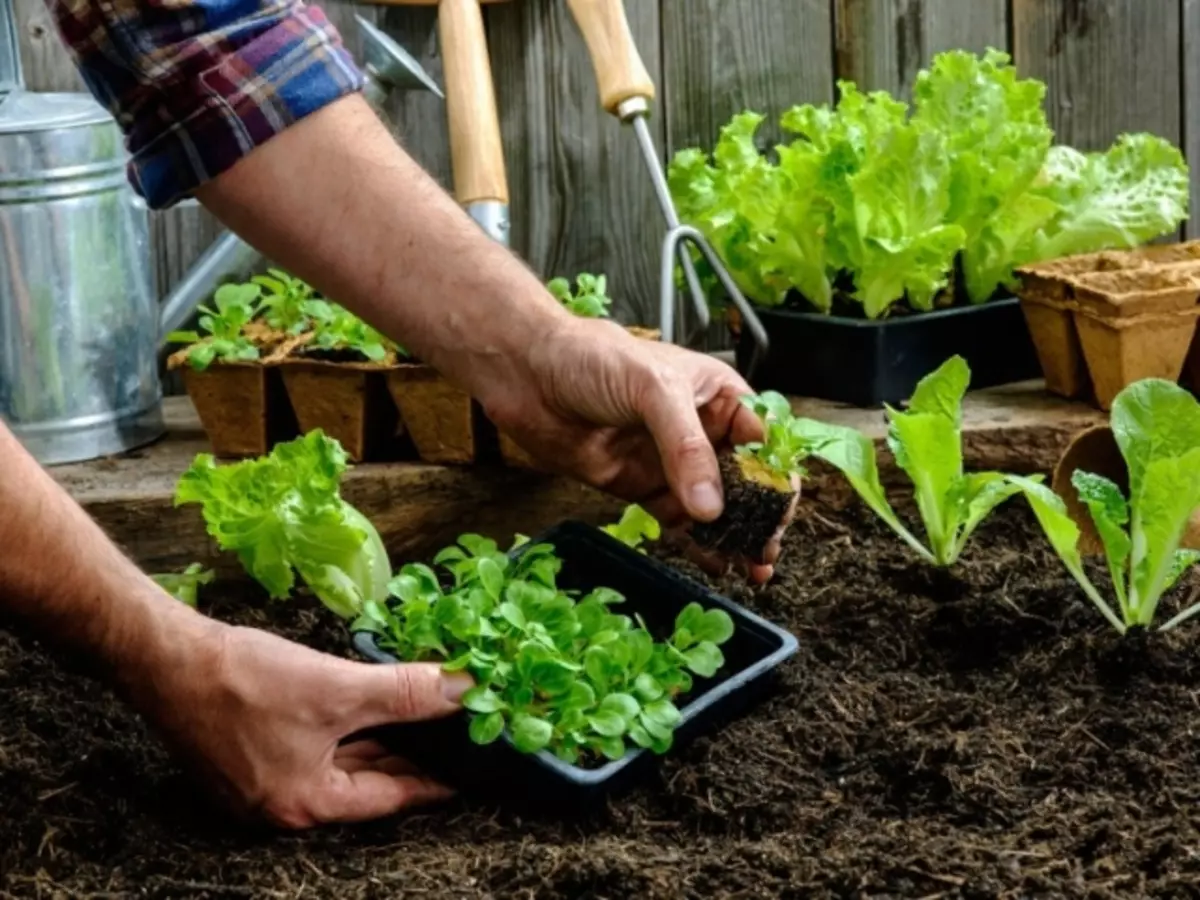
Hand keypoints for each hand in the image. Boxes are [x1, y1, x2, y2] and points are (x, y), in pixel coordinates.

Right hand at [133, 621, 471, 828]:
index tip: (471, 768)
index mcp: (306, 804)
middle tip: (456, 736)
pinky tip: (372, 703)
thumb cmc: (242, 681)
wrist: (165, 657)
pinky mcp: (249, 752)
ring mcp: (263, 782)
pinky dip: (347, 728)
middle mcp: (283, 804)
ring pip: (340, 761)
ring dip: (381, 738)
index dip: (435, 779)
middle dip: (411, 755)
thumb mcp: (338, 688)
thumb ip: (406, 694)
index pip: (390, 796)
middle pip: (365, 781)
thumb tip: (463, 692)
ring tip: (426, 718)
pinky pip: (315, 746)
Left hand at [483, 317, 789, 581]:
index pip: (761, 439)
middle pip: (743, 479)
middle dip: (761, 514)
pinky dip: (698, 543)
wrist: (527, 373)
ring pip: (714, 506)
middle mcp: (699, 430)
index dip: (775, 475)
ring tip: (754, 567)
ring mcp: (669, 461)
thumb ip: (685, 448)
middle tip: (768, 548)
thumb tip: (712, 508)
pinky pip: (677, 521)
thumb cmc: (593, 358)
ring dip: (735, 535)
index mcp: (716, 394)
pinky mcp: (639, 486)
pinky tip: (717, 564)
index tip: (780, 511)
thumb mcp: (653, 389)